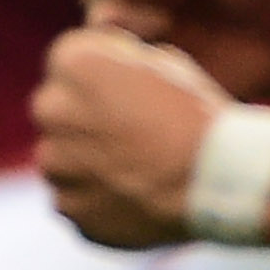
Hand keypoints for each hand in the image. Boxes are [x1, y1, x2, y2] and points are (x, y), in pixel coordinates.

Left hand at [34, 27, 226, 249]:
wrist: (218, 180)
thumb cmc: (196, 115)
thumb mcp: (164, 61)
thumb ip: (119, 62)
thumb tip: (108, 68)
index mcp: (74, 65)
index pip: (65, 60)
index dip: (96, 75)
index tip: (123, 89)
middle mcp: (51, 111)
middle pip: (55, 109)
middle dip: (82, 117)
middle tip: (128, 133)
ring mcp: (57, 166)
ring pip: (61, 159)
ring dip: (85, 161)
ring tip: (136, 169)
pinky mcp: (70, 209)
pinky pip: (75, 200)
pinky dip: (95, 200)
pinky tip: (133, 198)